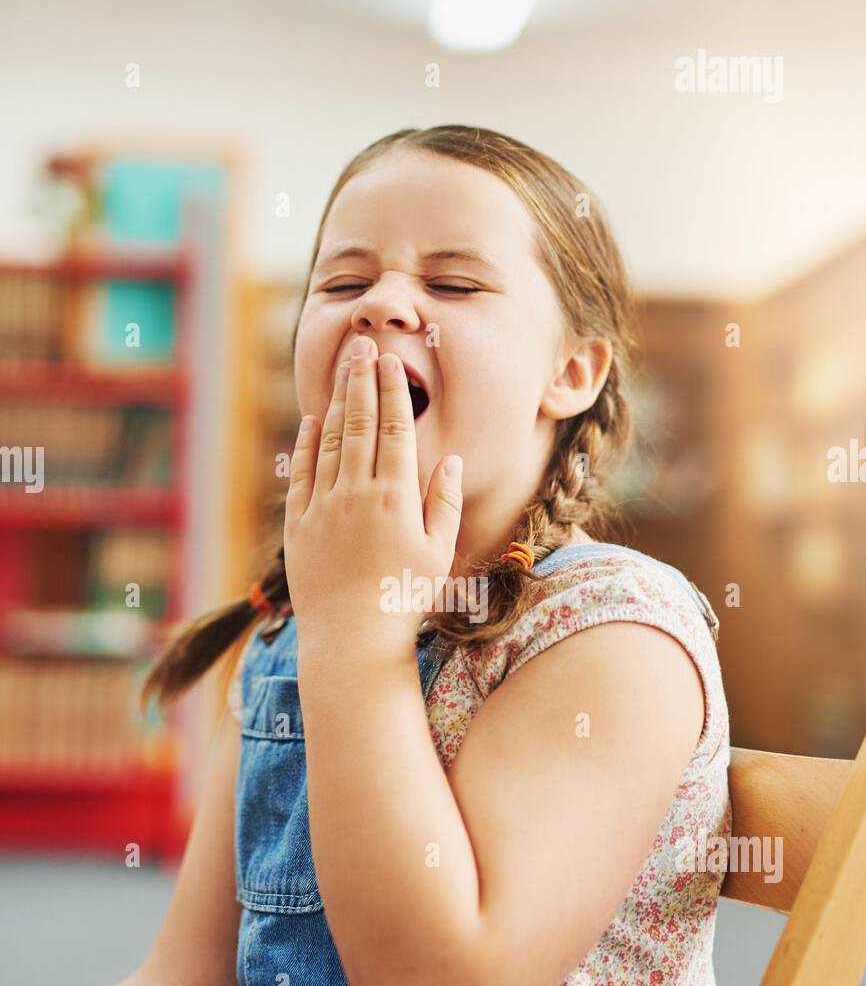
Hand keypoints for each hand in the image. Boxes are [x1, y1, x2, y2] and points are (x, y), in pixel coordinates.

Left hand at [283, 334, 463, 664]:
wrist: (352, 640)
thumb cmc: (405, 600)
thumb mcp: (438, 553)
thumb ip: (443, 503)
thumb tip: (447, 458)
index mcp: (395, 499)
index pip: (394, 431)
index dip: (392, 391)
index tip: (391, 360)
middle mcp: (356, 496)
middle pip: (358, 425)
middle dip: (361, 381)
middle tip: (362, 346)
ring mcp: (324, 509)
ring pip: (328, 443)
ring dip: (335, 403)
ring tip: (342, 372)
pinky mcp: (299, 527)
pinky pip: (301, 475)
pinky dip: (305, 444)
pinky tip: (311, 421)